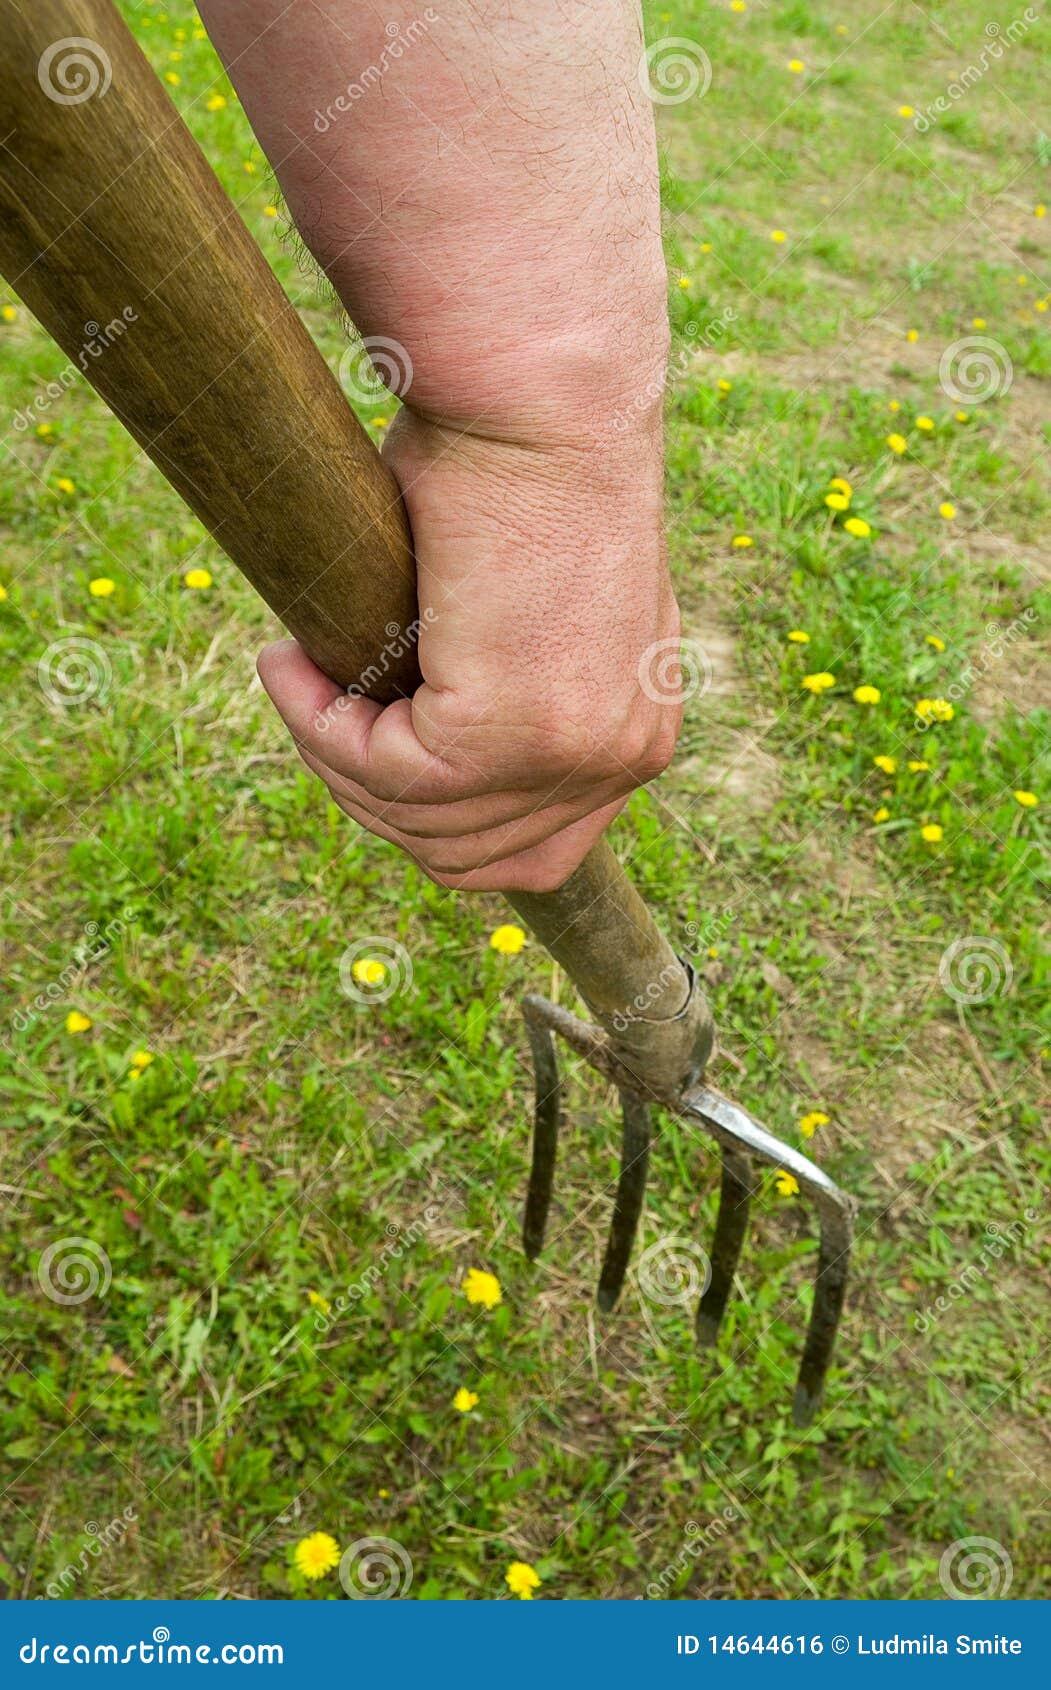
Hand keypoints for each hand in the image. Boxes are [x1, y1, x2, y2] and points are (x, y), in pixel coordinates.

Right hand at [258, 404, 682, 892]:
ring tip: (295, 673)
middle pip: (467, 855)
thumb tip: (413, 732)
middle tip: (316, 708)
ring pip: (416, 821)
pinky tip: (289, 663)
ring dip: (333, 755)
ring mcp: (575, 753)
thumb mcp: (525, 609)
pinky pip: (382, 770)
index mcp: (633, 734)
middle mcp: (623, 757)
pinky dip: (318, 725)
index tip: (365, 740)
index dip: (428, 817)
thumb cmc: (521, 469)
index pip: (524, 849)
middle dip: (371, 796)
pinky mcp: (508, 730)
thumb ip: (502, 689)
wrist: (538, 395)